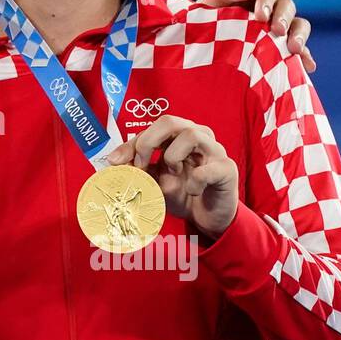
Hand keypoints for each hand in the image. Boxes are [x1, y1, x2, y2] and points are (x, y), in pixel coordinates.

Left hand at [105, 116, 238, 240]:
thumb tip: (113, 162)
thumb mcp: (153, 181)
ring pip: (191, 135)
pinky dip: (194, 182)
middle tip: (142, 166)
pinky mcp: (227, 169)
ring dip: (173, 157)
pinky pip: (208, 169)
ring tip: (173, 174)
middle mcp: (197, 136)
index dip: (131, 144)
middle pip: (170, 121)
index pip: (150, 129)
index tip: (115, 162)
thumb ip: (137, 169)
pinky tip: (192, 191)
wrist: (208, 218)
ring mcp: (215, 150)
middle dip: (148, 142)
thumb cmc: (182, 193)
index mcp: (177, 135)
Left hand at [197, 0, 315, 71]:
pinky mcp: (283, 44)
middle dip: (282, 15)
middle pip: (285, 2)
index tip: (261, 13)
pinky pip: (300, 48)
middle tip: (276, 29)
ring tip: (294, 48)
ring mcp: (279, 23)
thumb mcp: (210, 0)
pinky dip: (305, 56)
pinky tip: (307, 65)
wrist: (202, 42)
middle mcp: (271, 3)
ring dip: (299, 33)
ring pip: (298, 22)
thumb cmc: (206, 15)